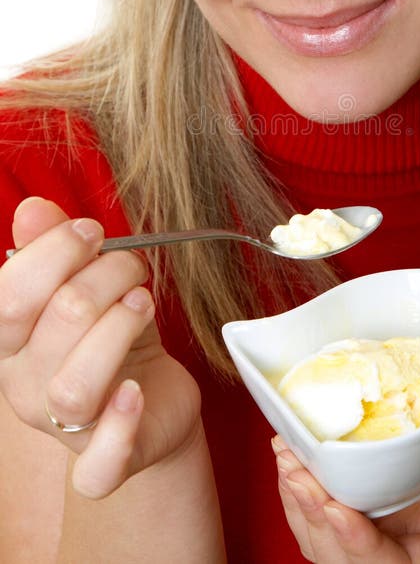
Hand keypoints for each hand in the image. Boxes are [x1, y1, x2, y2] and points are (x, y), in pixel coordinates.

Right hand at [0, 197, 201, 498]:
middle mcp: (28, 386)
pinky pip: (99, 465)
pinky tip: (137, 390)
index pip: (8, 298)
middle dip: (103, 278)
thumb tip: (33, 209)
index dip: (53, 254)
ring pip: (75, 385)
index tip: (92, 232)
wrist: (152, 400)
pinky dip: (119, 426)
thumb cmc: (114, 336)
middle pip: (56, 324)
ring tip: (143, 304)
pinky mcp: (109, 458)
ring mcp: (65, 428)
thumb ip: (54, 249)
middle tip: (131, 267)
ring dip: (119, 330)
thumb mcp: (88, 286)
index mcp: (12, 342)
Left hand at [273, 335, 419, 562]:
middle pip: (346, 554)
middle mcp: (408, 545)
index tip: (335, 508)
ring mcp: (386, 532)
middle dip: (313, 514)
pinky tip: (292, 455)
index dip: (359, 545)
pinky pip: (327, 516)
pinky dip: (303, 492)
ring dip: (299, 501)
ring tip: (285, 455)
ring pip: (328, 539)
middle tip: (293, 464)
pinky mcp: (373, 512)